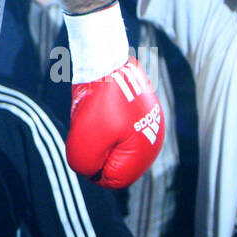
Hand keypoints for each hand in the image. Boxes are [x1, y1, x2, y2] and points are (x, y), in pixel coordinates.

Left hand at [68, 57, 163, 188]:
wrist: (105, 57)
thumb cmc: (98, 100)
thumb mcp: (84, 140)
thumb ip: (86, 164)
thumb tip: (89, 169)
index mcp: (146, 150)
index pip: (115, 179)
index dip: (93, 168)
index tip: (84, 145)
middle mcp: (153, 138)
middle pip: (115, 161)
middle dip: (97, 149)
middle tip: (89, 126)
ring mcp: (147, 122)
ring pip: (112, 142)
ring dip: (98, 133)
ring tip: (94, 113)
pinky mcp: (137, 108)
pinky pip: (114, 125)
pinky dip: (101, 120)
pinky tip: (97, 105)